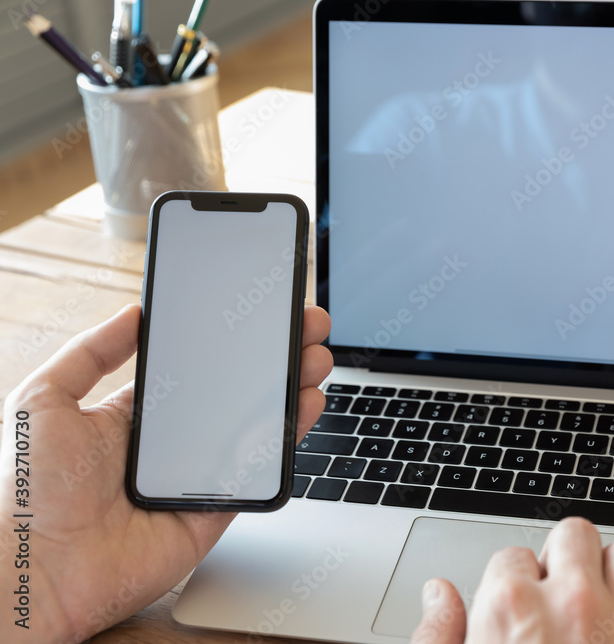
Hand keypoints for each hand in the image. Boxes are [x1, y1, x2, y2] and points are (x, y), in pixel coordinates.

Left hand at [0, 304, 332, 642]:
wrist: (32, 570)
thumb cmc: (24, 489)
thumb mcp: (42, 399)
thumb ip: (89, 352)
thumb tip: (132, 313)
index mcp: (133, 418)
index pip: (198, 371)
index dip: (232, 343)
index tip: (260, 314)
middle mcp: (170, 446)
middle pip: (236, 395)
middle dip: (274, 359)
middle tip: (303, 327)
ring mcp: (196, 478)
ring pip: (256, 430)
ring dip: (290, 390)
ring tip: (315, 357)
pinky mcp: (213, 511)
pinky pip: (257, 472)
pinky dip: (288, 439)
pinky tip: (305, 403)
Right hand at [412, 517, 613, 643]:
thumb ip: (435, 637)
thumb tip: (438, 596)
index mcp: (510, 611)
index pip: (507, 558)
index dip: (507, 582)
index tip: (507, 606)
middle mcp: (571, 608)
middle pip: (570, 535)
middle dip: (558, 558)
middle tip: (550, 594)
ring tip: (600, 591)